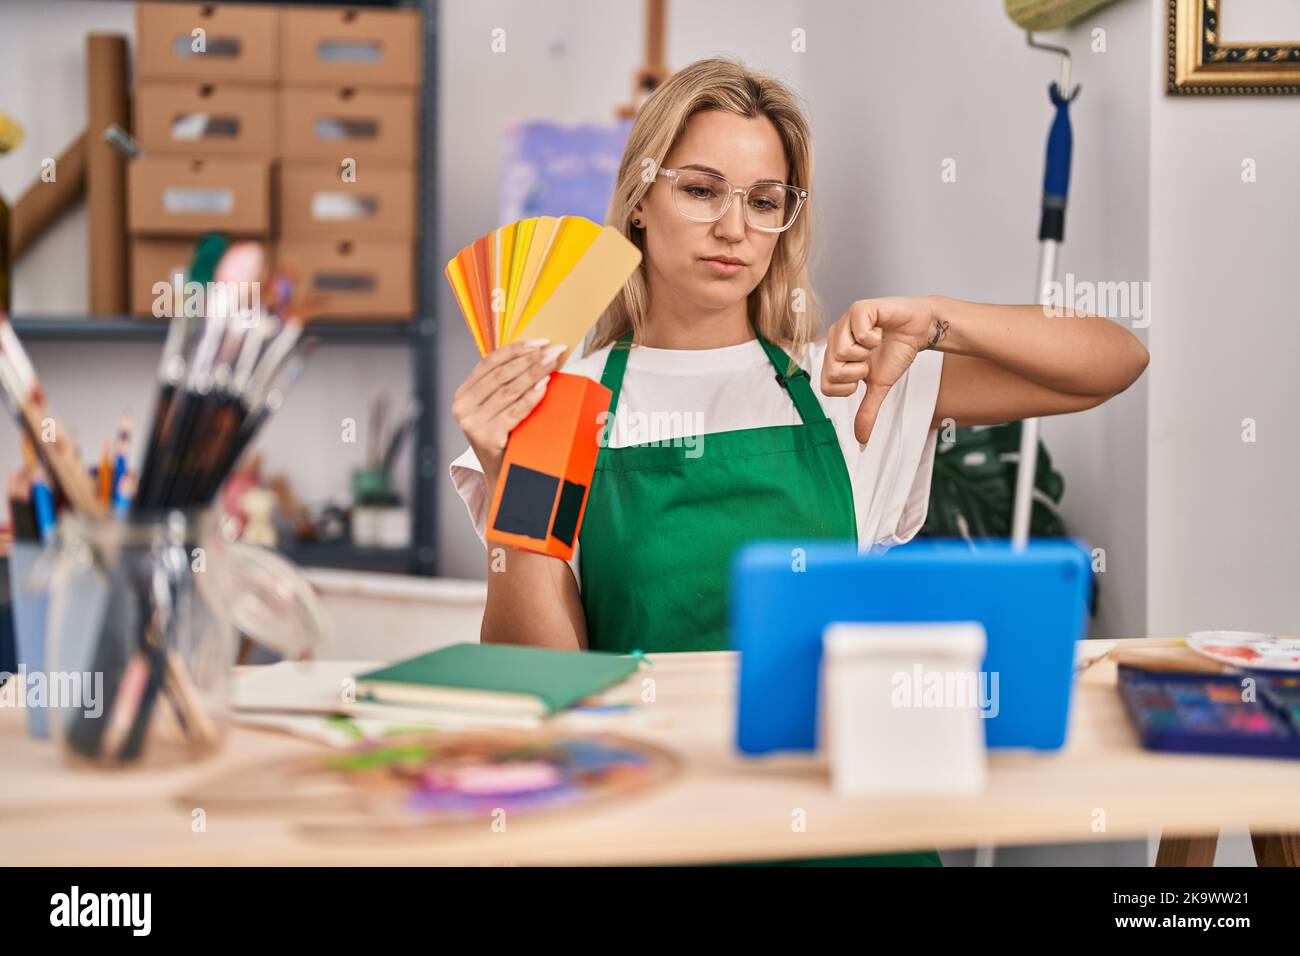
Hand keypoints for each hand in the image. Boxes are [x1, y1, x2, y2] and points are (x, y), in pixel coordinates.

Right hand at [452, 339, 566, 488]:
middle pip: (502, 375)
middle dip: (530, 360)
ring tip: (553, 362)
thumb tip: (537, 354)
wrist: (503, 478)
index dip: (515, 349)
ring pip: (509, 390)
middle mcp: (462, 407)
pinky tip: (545, 385)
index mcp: (463, 395)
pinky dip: (531, 397)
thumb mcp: (497, 409)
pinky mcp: (487, 437)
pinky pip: (515, 411)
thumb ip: (505, 385)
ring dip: (534, 373)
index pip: (490, 363)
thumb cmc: (506, 438)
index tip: (540, 342)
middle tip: (554, 351)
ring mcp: (472, 423)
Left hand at [821, 296, 937, 443]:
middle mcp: (834, 338)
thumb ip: (867, 411)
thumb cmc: (895, 352)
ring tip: (876, 343)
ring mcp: (845, 321)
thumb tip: (861, 441)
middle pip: (832, 370)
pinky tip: (880, 331)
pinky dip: (874, 337)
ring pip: (842, 350)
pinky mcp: (860, 308)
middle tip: (871, 359)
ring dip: (867, 353)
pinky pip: (858, 331)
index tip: (864, 375)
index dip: (849, 386)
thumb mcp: (880, 386)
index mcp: (834, 356)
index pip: (826, 385)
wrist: (918, 330)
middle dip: (858, 371)